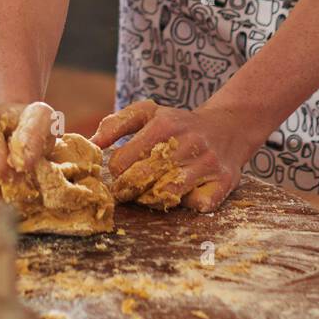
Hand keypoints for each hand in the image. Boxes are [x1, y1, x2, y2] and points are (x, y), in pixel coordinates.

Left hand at [91, 99, 252, 212]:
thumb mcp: (148, 113)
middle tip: (127, 191)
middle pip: (141, 180)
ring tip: (151, 191)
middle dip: (127, 190)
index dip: (115, 171)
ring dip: (153, 198)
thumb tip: (90, 143)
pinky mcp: (224, 181)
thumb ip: (116, 124)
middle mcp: (187, 142)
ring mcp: (207, 163)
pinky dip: (186, 204)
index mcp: (164, 125)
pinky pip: (197, 205)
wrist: (229, 126)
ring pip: (167, 194)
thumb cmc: (180, 124)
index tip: (119, 172)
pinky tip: (183, 194)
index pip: (121, 161)